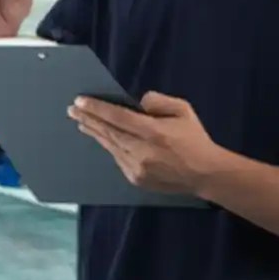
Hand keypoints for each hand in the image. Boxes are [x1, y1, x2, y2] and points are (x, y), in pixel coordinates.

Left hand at [69, 91, 230, 195]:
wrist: (206, 174)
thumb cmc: (194, 139)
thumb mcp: (183, 110)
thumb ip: (158, 101)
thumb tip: (136, 102)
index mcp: (154, 132)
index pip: (118, 117)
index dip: (97, 108)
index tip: (80, 101)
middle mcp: (142, 150)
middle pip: (108, 131)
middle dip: (88, 118)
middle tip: (72, 109)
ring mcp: (137, 167)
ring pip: (110, 145)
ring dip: (94, 132)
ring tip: (81, 122)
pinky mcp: (136, 178)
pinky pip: (117, 158)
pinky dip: (109, 146)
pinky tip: (102, 137)